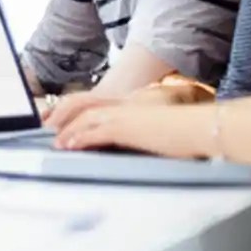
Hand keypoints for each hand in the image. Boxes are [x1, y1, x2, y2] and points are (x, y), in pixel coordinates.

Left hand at [46, 84, 211, 131]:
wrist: (199, 126)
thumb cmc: (185, 131)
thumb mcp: (156, 128)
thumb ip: (139, 130)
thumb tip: (133, 140)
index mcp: (129, 104)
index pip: (95, 105)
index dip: (76, 113)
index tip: (63, 125)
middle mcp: (123, 106)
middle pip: (84, 108)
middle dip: (65, 120)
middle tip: (51, 134)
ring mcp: (123, 115)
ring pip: (85, 119)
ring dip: (68, 131)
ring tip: (56, 143)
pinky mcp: (126, 127)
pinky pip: (96, 132)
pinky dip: (80, 138)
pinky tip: (70, 146)